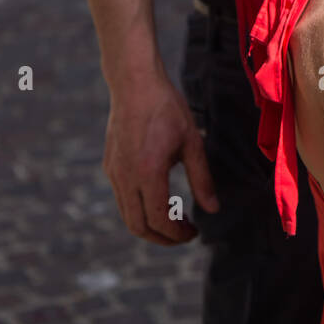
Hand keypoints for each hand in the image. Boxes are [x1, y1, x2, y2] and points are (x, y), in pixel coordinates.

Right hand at [103, 69, 218, 244]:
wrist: (135, 84)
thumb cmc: (167, 109)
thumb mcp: (192, 143)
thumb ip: (202, 179)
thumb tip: (213, 209)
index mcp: (148, 173)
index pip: (159, 220)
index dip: (177, 234)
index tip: (195, 232)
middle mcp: (126, 177)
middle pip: (138, 226)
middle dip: (163, 238)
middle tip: (185, 234)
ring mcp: (114, 172)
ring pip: (128, 215)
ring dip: (150, 226)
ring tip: (175, 220)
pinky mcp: (110, 166)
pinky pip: (122, 199)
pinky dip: (140, 210)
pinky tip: (160, 200)